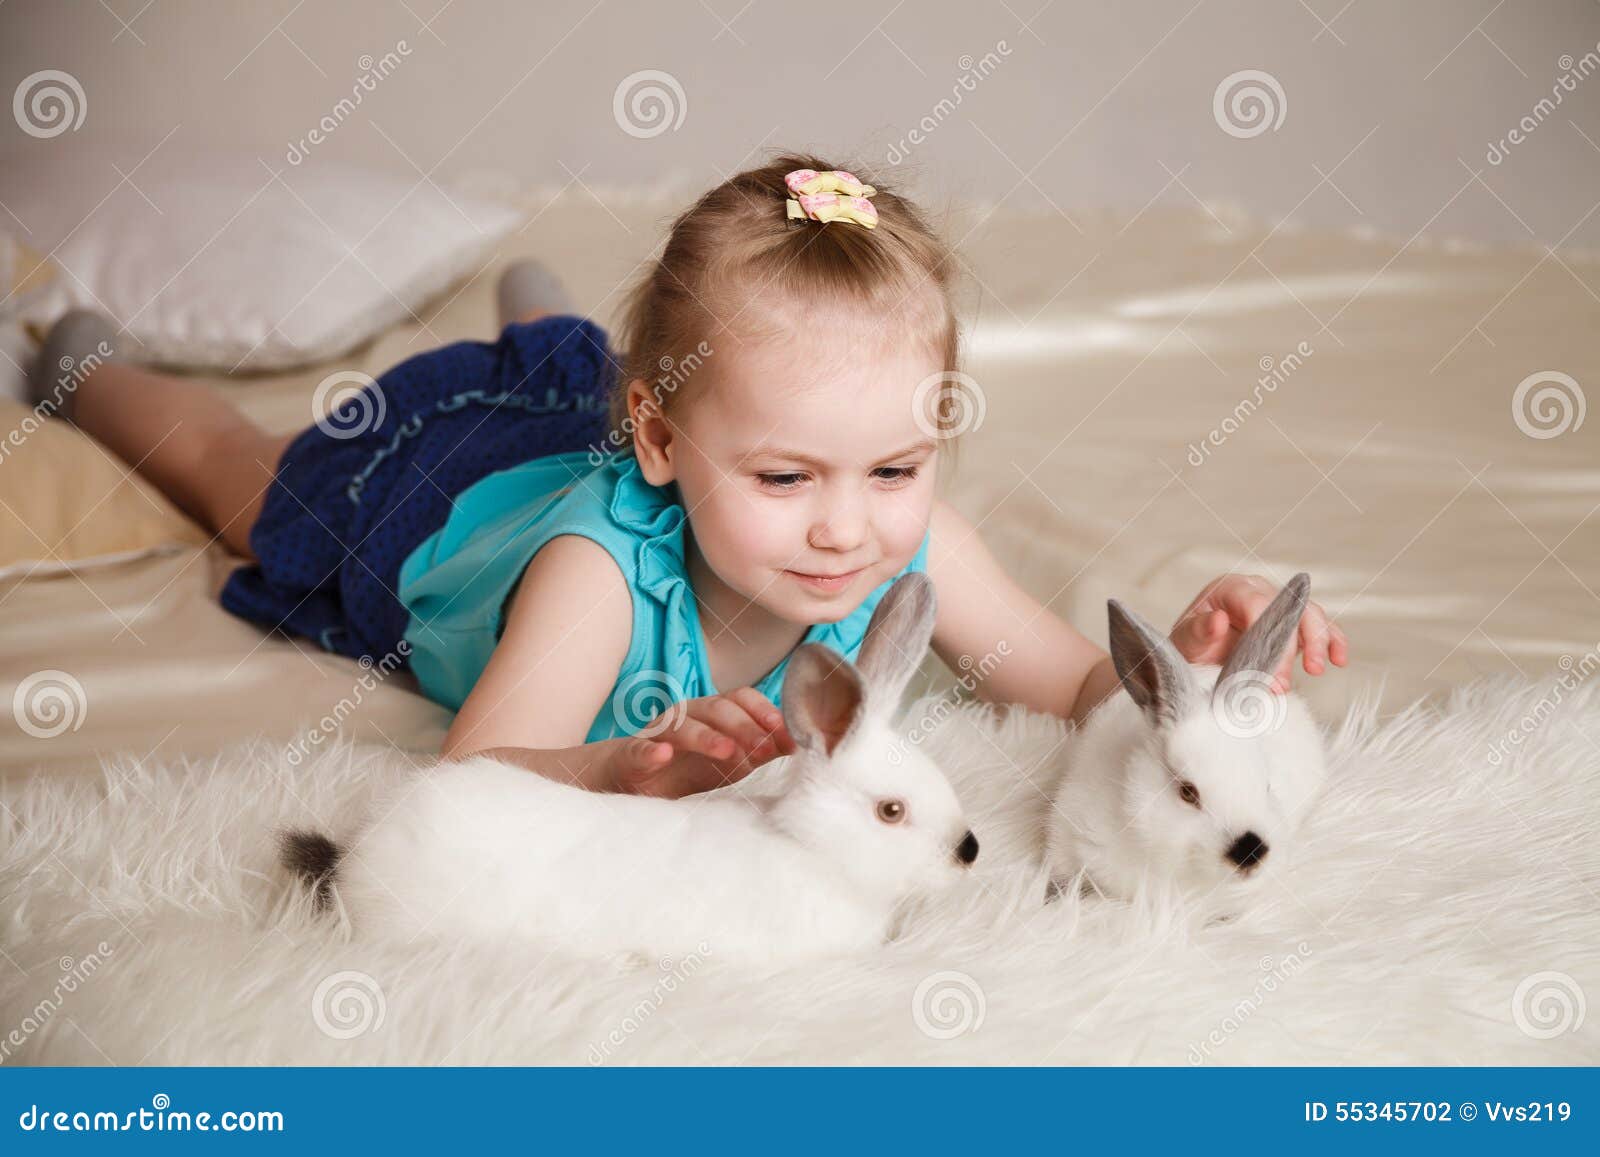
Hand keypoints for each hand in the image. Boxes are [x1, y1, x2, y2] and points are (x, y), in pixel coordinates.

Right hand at [604, 687, 794, 798]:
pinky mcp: (632, 756)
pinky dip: (650, 751)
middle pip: (716, 709)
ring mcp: (657, 734)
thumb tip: (797, 744)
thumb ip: (758, 750)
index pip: (739, 698)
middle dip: (744, 727)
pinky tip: (662, 755)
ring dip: (706, 737)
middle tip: (764, 750)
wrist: (630, 780)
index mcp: (710, 713)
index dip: (762, 711)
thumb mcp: (729, 761)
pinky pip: (639, 749)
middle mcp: (686, 715)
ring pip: (682, 726)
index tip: (783, 730)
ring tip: (727, 751)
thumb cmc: (685, 767)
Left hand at [1169, 573, 1347, 693]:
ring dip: (1318, 641)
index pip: (1256, 604)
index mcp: (1232, 588)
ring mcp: (1280, 605)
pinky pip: (1320, 626)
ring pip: (1310, 613)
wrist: (1198, 653)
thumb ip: (1199, 630)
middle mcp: (1260, 590)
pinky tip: (1339, 659)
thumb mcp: (1186, 639)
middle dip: (1290, 646)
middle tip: (1283, 681)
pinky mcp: (1294, 623)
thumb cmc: (1192, 643)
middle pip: (1287, 608)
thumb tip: (1218, 620)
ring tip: (1316, 669)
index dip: (1264, 636)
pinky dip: (1333, 641)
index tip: (1263, 671)